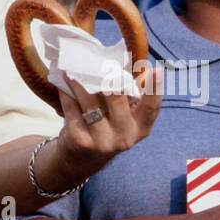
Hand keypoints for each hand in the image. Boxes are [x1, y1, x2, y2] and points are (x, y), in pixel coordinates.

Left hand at [48, 67, 162, 185]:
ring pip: (90, 102)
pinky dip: (67, 92)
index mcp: (141, 128)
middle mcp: (125, 137)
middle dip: (106, 77)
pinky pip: (72, 109)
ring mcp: (103, 141)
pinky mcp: (81, 140)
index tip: (156, 70)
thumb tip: (125, 61)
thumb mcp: (123, 117)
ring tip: (73, 67)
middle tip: (99, 61)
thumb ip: (127, 96)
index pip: (152, 108)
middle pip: (117, 99)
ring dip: (80, 81)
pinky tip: (63, 80)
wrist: (82, 159)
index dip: (155, 89)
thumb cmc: (107, 127)